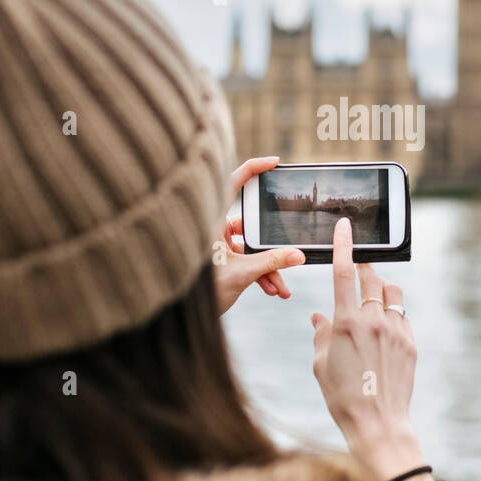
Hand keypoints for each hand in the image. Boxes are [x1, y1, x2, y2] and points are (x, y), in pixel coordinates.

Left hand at [214, 156, 305, 313]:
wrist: (181, 317)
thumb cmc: (199, 291)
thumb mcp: (241, 274)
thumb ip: (271, 262)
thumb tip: (298, 255)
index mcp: (213, 221)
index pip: (233, 183)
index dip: (253, 168)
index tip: (274, 162)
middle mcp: (216, 229)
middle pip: (252, 226)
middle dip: (273, 247)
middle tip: (290, 253)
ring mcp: (220, 245)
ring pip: (252, 248)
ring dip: (269, 268)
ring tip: (281, 287)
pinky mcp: (223, 260)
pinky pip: (247, 261)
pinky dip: (260, 274)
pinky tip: (273, 291)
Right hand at [310, 217, 433, 480]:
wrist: (378, 423)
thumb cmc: (341, 396)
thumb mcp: (320, 364)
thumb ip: (321, 334)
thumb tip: (319, 316)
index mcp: (345, 323)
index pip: (342, 273)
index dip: (343, 245)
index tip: (345, 226)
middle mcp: (373, 321)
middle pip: (371, 278)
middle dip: (364, 269)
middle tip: (359, 272)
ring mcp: (395, 330)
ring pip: (392, 293)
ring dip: (382, 291)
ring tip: (374, 302)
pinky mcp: (411, 343)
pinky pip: (403, 316)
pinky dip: (393, 316)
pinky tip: (384, 331)